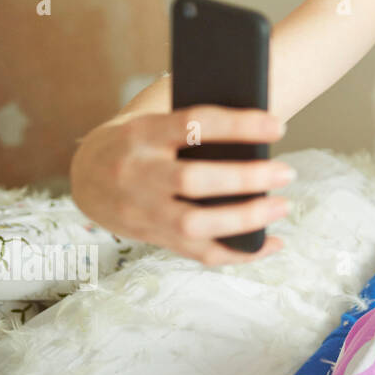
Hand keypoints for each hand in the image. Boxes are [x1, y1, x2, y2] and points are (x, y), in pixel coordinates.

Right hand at [69, 105, 292, 264]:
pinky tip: (272, 242)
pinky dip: (240, 252)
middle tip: (286, 172)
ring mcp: (142, 210)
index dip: (239, 125)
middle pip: (193, 180)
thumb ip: (198, 127)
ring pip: (194, 223)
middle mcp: (137, 173)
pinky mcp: (152, 238)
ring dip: (245, 218)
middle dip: (245, 178)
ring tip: (282, 206)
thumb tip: (262, 135)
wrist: (88, 174)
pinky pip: (198, 252)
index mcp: (142, 133)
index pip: (193, 124)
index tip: (279, 125)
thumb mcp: (159, 121)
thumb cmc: (144, 140)